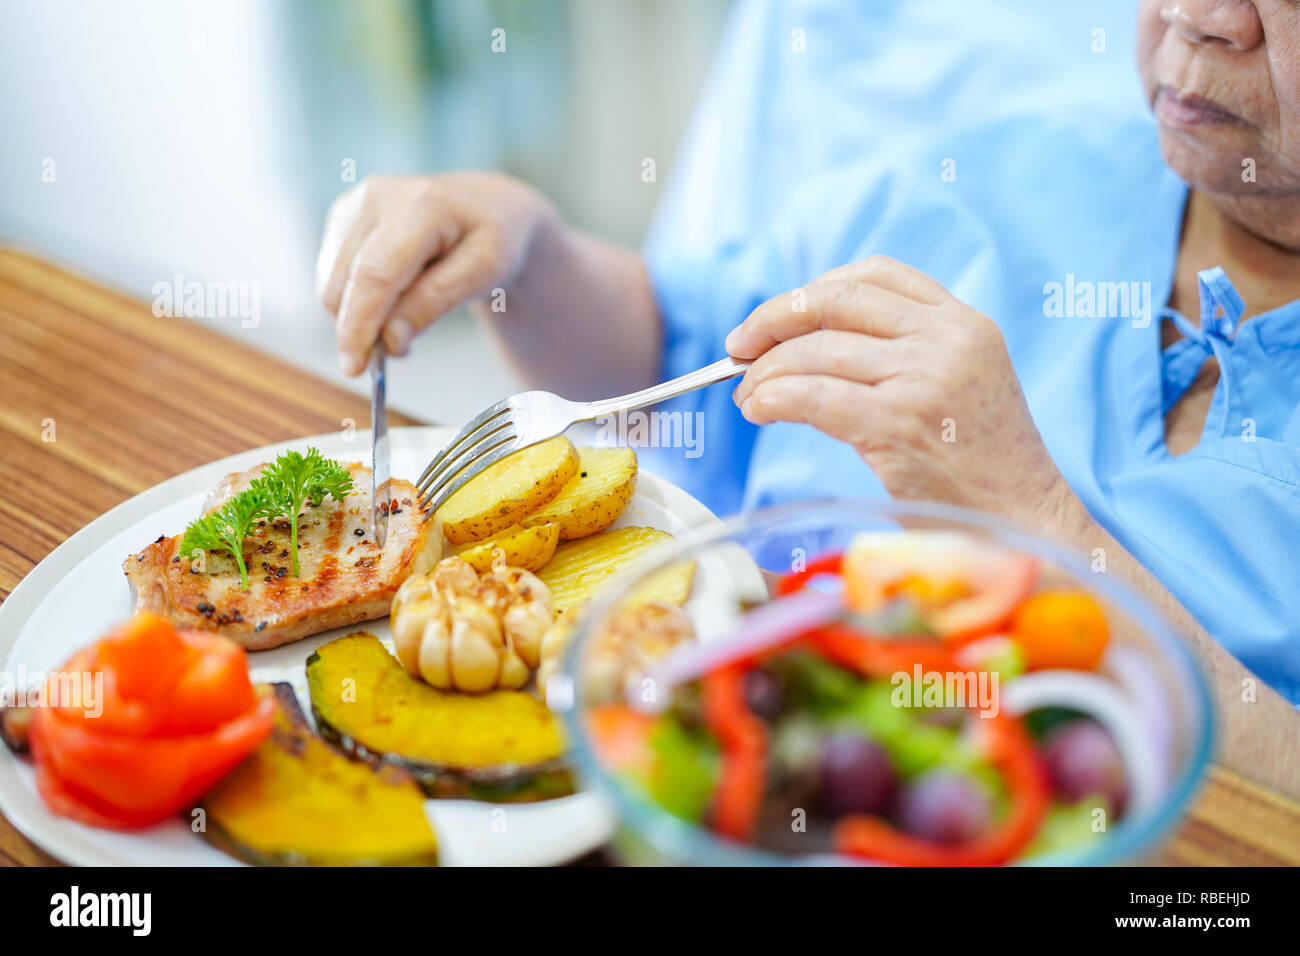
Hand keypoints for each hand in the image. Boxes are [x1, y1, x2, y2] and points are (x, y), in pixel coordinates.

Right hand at [317, 172, 557, 374]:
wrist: (486, 207)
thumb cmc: (494, 239)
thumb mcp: (486, 272)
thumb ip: (436, 302)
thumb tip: (388, 339)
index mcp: (419, 205)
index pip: (375, 274)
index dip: (359, 325)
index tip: (354, 368)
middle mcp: (376, 197)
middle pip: (344, 282)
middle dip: (360, 329)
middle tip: (400, 350)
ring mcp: (354, 204)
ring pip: (331, 282)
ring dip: (360, 315)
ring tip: (408, 314)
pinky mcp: (342, 217)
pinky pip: (333, 275)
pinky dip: (356, 298)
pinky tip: (394, 293)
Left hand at [726, 256, 1076, 530]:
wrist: (1025, 526)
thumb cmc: (981, 469)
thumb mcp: (960, 387)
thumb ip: (906, 354)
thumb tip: (808, 344)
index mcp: (964, 323)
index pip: (876, 273)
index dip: (814, 289)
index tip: (777, 316)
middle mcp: (948, 339)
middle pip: (835, 300)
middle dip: (773, 320)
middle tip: (738, 349)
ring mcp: (925, 377)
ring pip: (816, 350)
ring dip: (765, 371)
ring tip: (748, 395)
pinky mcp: (900, 422)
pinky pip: (814, 395)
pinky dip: (774, 398)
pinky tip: (760, 409)